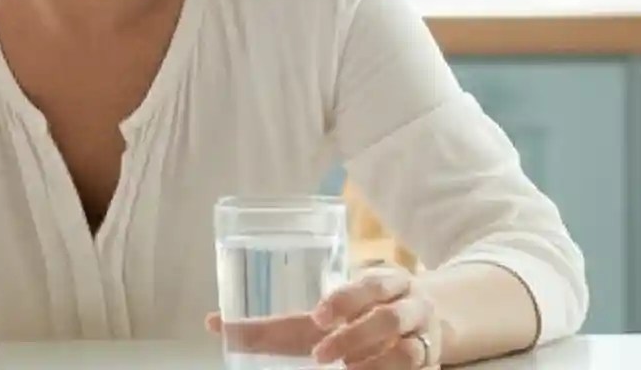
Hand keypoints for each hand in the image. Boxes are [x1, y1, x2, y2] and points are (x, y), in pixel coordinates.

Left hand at [206, 265, 442, 368]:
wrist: (423, 325)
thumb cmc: (354, 317)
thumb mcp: (320, 316)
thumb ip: (270, 325)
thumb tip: (211, 324)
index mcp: (382, 280)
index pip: (368, 282)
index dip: (345, 298)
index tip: (317, 316)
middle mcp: (408, 303)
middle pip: (388, 314)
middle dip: (354, 335)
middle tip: (321, 355)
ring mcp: (422, 335)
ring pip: (407, 348)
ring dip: (374, 361)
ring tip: (346, 369)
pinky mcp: (429, 363)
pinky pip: (416, 368)